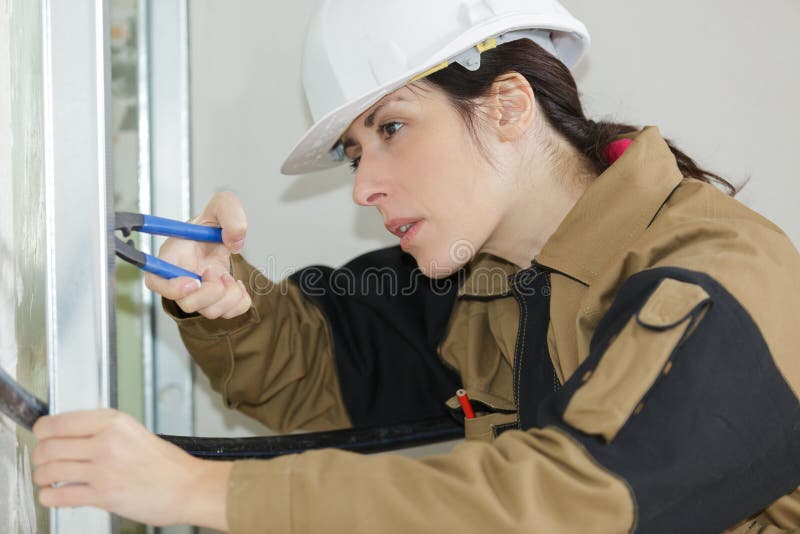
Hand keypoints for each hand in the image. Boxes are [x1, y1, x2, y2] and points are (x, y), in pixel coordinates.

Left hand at [31, 409, 230, 529]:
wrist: (188, 487)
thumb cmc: (167, 464)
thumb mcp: (134, 432)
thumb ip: (103, 431)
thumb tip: (70, 435)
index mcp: (113, 422)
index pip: (60, 422)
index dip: (42, 430)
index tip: (41, 433)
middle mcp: (106, 443)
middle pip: (49, 447)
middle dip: (39, 455)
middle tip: (42, 459)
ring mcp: (103, 470)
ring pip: (50, 471)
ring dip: (42, 476)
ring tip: (46, 478)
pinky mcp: (103, 495)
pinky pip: (60, 496)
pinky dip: (49, 496)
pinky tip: (53, 494)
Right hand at [145, 191, 251, 318]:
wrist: (226, 236)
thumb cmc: (213, 224)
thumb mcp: (222, 205)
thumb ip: (229, 211)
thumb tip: (234, 240)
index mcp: (172, 258)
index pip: (156, 283)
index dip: (171, 288)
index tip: (193, 281)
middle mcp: (181, 281)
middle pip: (187, 304)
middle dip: (210, 289)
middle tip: (215, 270)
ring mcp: (199, 296)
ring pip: (211, 312)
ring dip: (227, 294)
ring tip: (227, 275)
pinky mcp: (217, 302)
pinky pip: (231, 313)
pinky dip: (240, 300)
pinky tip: (236, 284)